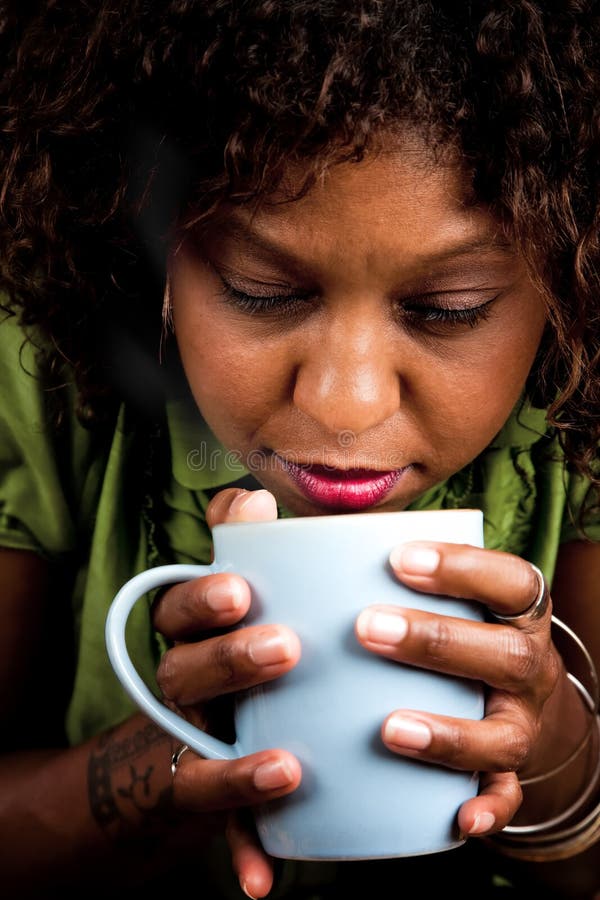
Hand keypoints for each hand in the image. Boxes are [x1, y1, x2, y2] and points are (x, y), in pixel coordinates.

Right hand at [151, 488, 300, 898]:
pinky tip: (264, 883)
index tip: (240, 588)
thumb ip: (241, 548)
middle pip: (185, 674)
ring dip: (238, 762)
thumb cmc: (233, 652)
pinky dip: (241, 851)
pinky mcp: (208, 797)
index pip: (178, 609)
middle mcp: (184, 687)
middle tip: (284, 647)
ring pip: (201, 750)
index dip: (202, 598)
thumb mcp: (232, 602)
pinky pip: (222, 827)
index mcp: (191, 635)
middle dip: (229, 661)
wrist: (182, 743)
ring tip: (286, 766)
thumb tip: (252, 498)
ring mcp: (193, 743)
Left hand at [355, 542, 559, 837]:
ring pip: (504, 735)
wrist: (503, 693)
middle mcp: (527, 665)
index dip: (464, 568)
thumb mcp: (434, 586)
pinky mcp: (506, 773)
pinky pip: (504, 799)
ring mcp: (519, 722)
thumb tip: (266, 515)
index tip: (398, 558)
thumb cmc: (446, 621)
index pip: (512, 580)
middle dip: (439, 642)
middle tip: (368, 628)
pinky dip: (485, 809)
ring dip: (449, 733)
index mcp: (515, 611)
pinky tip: (455, 817)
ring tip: (388, 728)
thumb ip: (373, 558)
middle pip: (506, 654)